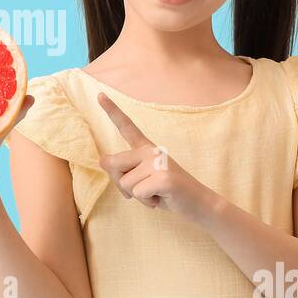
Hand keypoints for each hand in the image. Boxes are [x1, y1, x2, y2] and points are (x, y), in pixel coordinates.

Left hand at [96, 91, 214, 220]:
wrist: (198, 203)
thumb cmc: (165, 192)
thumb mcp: (140, 180)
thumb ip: (122, 169)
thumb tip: (102, 159)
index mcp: (146, 148)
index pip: (126, 127)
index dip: (112, 111)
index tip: (99, 95)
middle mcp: (151, 150)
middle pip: (114, 165)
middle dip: (121, 184)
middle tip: (144, 189)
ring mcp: (159, 162)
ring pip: (125, 183)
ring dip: (137, 196)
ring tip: (155, 193)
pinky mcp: (164, 177)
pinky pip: (137, 193)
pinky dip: (146, 202)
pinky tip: (161, 198)